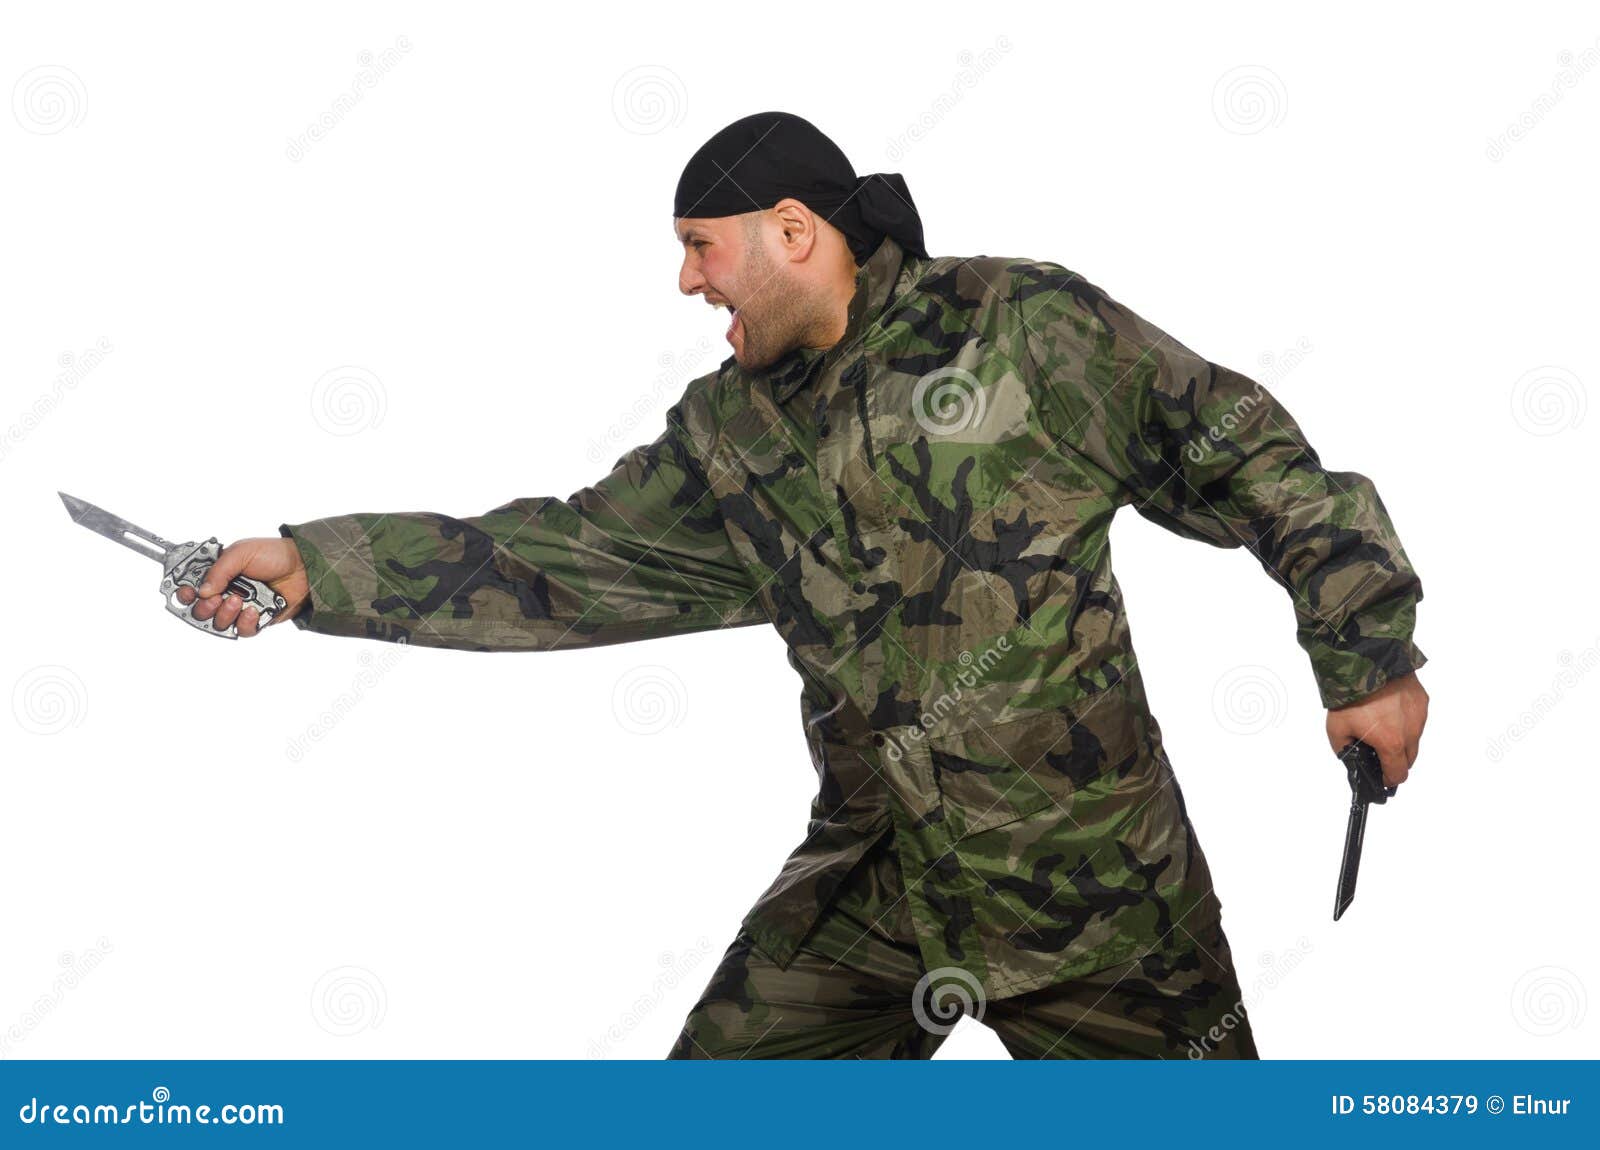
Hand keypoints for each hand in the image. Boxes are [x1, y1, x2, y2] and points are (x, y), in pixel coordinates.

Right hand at [174, 536, 308, 636]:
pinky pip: (243, 630)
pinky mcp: (257, 619)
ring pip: (220, 623)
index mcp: (218, 573)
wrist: (304, 567)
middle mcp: (226, 591)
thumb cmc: (274, 554)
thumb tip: (202, 591)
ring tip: (238, 601)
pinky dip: (245, 623)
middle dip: (205, 607)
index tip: (188, 594)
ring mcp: (241, 607)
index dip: (185, 593)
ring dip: (225, 614)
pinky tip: (253, 611)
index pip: (192, 588)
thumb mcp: (242, 553)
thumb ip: (219, 571)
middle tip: (216, 599)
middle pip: (201, 610)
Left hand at [1325, 671, 1428, 787]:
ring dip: (1401, 739)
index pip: (1398, 775)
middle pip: (1409, 759)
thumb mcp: (1336, 728)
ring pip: (1414, 738)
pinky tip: (1388, 710)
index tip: (1381, 776)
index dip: (1388, 779)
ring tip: (1381, 726)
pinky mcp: (1422, 700)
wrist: (1367, 660)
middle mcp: (1411, 732)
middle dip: (1395, 760)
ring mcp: (1419, 715)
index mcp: (1391, 743)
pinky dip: (1405, 720)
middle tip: (1378, 751)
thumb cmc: (1352, 693)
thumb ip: (1344, 749)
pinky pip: (1416, 719)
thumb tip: (1350, 758)